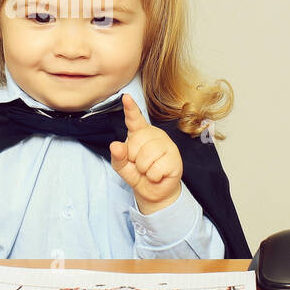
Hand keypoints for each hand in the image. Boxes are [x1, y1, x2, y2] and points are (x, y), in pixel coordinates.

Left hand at [109, 94, 182, 213]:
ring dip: (143, 169)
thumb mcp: (122, 166)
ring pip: (146, 156)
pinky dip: (153, 176)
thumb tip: (115, 146)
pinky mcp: (175, 158)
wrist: (153, 191)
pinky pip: (156, 168)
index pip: (134, 119)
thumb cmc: (137, 173)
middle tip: (140, 165)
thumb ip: (118, 156)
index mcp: (139, 133)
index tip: (126, 97)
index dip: (130, 108)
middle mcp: (154, 135)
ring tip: (149, 170)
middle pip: (136, 142)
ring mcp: (167, 145)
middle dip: (133, 158)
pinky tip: (158, 175)